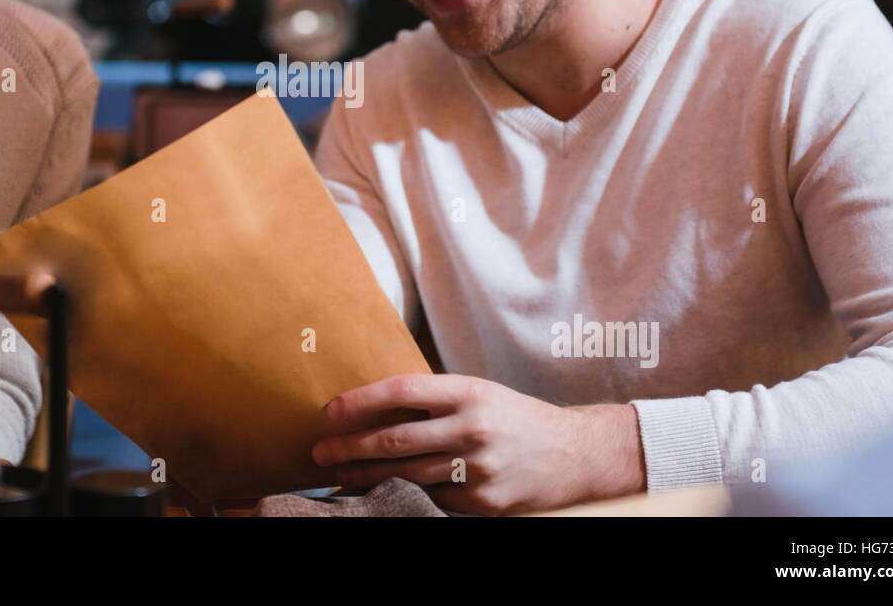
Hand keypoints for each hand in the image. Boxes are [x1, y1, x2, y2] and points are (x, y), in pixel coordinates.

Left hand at [310, 374, 644, 514]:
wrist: (573, 452)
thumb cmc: (514, 417)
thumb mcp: (478, 392)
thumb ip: (434, 399)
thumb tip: (376, 407)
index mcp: (468, 392)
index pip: (402, 390)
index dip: (361, 400)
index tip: (331, 410)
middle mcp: (472, 428)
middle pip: (396, 438)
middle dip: (351, 446)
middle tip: (320, 451)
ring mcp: (478, 468)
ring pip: (407, 473)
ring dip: (368, 475)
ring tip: (341, 475)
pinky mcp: (484, 501)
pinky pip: (433, 499)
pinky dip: (405, 496)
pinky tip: (383, 492)